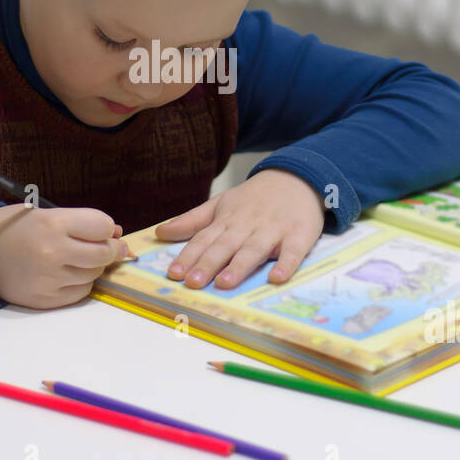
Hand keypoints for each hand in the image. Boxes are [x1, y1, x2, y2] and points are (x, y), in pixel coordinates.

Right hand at [0, 204, 127, 307]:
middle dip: (110, 249)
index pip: (102, 226)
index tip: (103, 230)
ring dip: (93, 266)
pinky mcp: (45, 299)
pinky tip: (66, 274)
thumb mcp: (43, 213)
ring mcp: (50, 279)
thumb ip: (80, 222)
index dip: (107, 228)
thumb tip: (116, 233)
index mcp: (52, 224)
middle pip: (104, 253)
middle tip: (104, 246)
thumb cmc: (12, 229)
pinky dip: (80, 282)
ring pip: (94, 274)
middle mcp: (54, 252)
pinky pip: (81, 292)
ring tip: (76, 258)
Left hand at [154, 168, 325, 289]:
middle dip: (208, 264)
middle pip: (225, 246)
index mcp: (227, 220)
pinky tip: (277, 278)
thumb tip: (160, 233)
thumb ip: (192, 220)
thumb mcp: (221, 203)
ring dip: (239, 266)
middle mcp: (247, 225)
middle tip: (193, 282)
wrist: (297, 177)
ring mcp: (273, 230)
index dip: (188, 256)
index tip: (173, 274)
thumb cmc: (255, 198)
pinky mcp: (299, 235)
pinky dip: (286, 264)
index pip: (204, 239)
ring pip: (254, 249)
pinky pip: (292, 252)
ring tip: (224, 283)